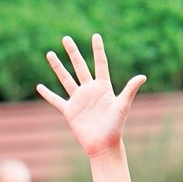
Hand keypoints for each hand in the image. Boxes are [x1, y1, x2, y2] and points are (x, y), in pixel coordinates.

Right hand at [37, 33, 146, 160]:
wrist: (104, 145)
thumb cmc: (116, 126)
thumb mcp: (122, 106)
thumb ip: (130, 90)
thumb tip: (143, 76)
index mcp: (103, 87)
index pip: (100, 63)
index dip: (98, 50)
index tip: (95, 36)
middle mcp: (90, 90)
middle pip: (79, 67)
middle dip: (73, 52)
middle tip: (66, 38)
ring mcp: (79, 100)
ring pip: (66, 79)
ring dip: (58, 67)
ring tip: (50, 54)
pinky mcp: (70, 111)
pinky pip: (56, 100)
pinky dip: (48, 94)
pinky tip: (39, 86)